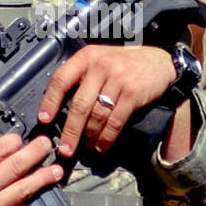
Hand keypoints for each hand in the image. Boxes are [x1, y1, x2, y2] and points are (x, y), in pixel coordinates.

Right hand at [0, 134, 62, 205]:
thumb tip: (3, 153)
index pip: (1, 147)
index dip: (16, 141)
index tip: (22, 140)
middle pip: (18, 164)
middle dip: (37, 152)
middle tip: (48, 145)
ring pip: (25, 188)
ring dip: (43, 178)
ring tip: (55, 171)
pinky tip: (29, 204)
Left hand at [37, 45, 177, 155]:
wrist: (160, 62)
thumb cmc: (126, 63)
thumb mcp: (100, 59)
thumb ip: (82, 75)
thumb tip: (59, 104)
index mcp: (87, 57)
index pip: (61, 79)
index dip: (50, 102)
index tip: (44, 120)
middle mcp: (100, 66)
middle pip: (78, 104)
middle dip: (70, 131)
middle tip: (65, 148)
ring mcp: (117, 79)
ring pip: (96, 115)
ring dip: (90, 136)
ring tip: (86, 147)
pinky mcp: (132, 93)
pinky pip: (115, 121)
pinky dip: (107, 137)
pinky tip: (102, 145)